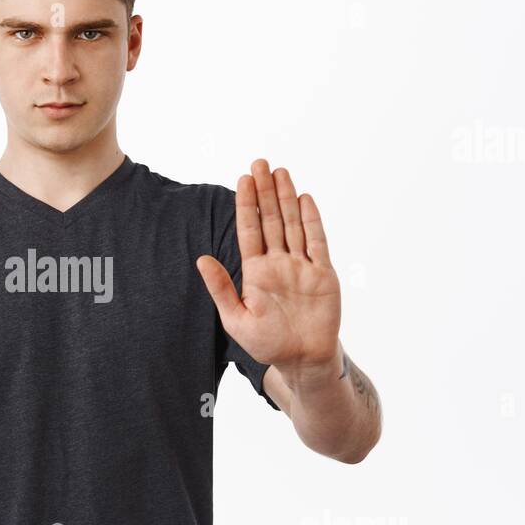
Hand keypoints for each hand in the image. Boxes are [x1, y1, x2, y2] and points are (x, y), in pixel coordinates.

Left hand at [195, 160, 341, 379]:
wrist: (303, 361)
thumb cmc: (267, 344)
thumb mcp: (236, 319)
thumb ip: (221, 288)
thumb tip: (201, 259)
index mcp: (255, 272)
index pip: (249, 230)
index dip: (246, 205)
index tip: (242, 180)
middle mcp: (278, 263)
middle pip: (271, 220)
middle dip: (265, 192)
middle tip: (259, 163)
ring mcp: (301, 266)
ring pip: (293, 224)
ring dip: (286, 198)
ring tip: (280, 172)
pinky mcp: (322, 273)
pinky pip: (317, 242)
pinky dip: (311, 220)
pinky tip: (304, 199)